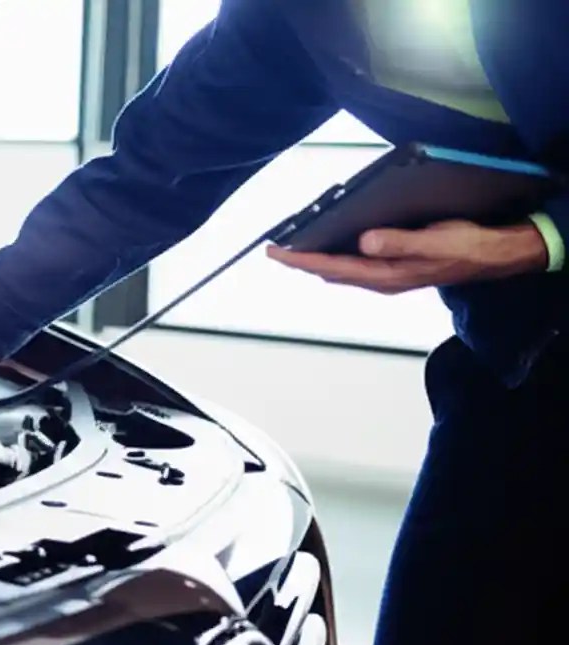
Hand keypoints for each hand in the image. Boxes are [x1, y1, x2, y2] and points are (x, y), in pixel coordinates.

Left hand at [265, 220, 548, 293]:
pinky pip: (354, 266)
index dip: (302, 260)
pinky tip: (330, 247)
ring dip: (316, 261)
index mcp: (386, 274)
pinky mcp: (393, 268)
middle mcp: (381, 278)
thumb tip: (364, 241)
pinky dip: (335, 257)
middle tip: (274, 251)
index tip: (277, 252)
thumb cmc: (467, 248)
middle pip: (329, 271)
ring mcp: (387, 275)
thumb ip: (400, 242)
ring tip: (293, 250)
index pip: (332, 267)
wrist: (495, 255)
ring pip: (340, 270)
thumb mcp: (435, 242)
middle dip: (301, 262)